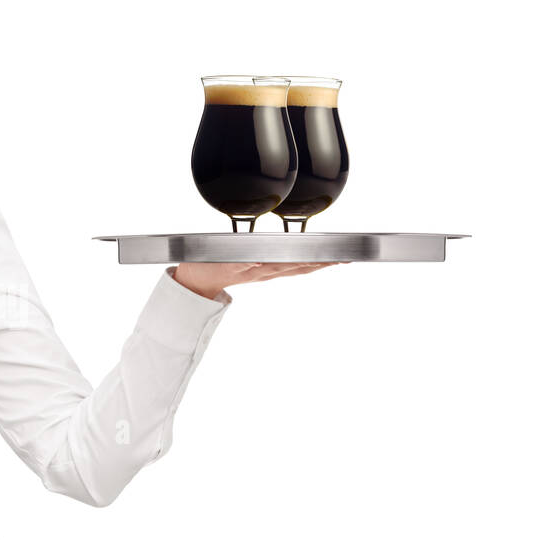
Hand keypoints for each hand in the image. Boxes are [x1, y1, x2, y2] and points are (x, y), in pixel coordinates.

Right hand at [173, 260, 350, 299]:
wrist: (193, 282)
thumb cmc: (206, 269)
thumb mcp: (221, 267)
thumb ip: (239, 265)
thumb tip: (258, 262)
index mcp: (259, 268)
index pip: (294, 263)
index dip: (316, 260)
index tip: (334, 257)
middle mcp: (265, 271)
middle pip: (300, 266)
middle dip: (324, 263)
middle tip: (346, 259)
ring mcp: (262, 272)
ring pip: (295, 268)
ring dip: (316, 264)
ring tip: (336, 261)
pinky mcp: (257, 272)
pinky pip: (284, 270)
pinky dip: (298, 267)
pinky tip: (311, 265)